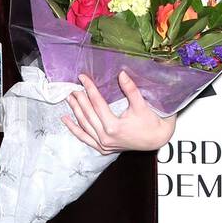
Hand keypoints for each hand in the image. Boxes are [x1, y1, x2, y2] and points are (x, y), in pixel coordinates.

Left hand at [61, 71, 175, 153]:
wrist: (156, 139)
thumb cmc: (150, 122)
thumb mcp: (141, 105)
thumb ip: (131, 89)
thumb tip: (122, 74)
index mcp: (114, 127)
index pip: (97, 103)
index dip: (89, 88)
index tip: (83, 78)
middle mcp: (106, 137)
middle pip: (88, 114)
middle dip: (79, 99)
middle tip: (73, 87)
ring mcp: (103, 144)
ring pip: (84, 125)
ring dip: (75, 111)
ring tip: (68, 99)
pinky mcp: (103, 148)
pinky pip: (84, 138)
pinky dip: (74, 129)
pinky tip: (66, 120)